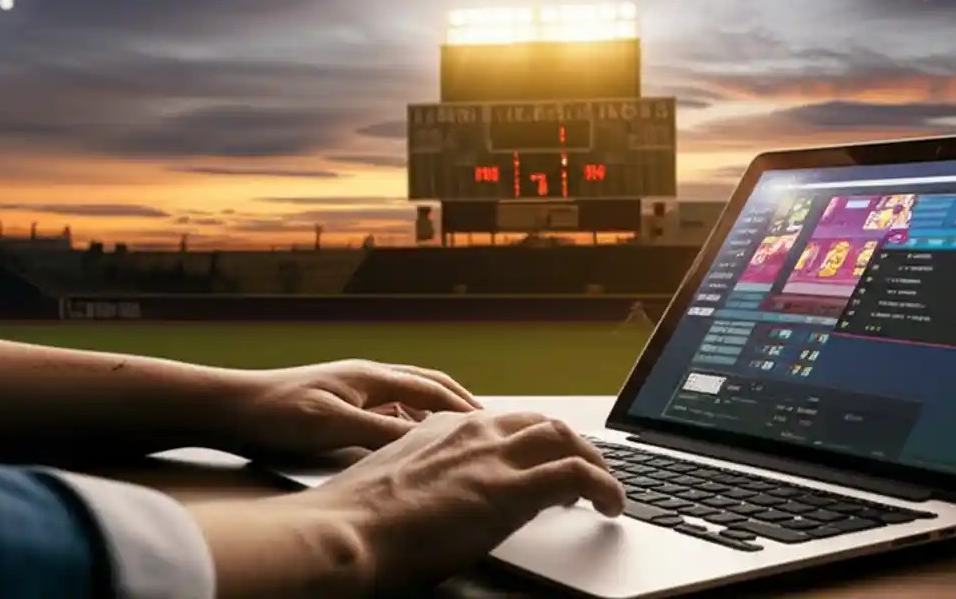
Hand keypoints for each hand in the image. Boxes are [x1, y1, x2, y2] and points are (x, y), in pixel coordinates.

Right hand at [193, 410, 624, 597]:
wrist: (344, 531)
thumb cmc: (355, 522)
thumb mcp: (394, 485)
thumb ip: (426, 480)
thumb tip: (442, 500)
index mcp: (440, 429)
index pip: (503, 423)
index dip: (530, 442)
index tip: (540, 460)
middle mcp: (471, 432)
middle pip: (541, 423)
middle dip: (570, 445)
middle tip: (584, 470)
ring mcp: (493, 457)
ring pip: (565, 438)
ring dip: (592, 462)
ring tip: (605, 489)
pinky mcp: (510, 489)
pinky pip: (576, 474)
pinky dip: (603, 486)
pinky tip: (611, 504)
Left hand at [221, 360, 482, 457]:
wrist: (233, 406)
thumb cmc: (278, 413)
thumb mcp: (333, 424)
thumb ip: (380, 431)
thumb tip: (425, 440)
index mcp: (373, 377)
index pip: (432, 390)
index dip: (463, 406)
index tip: (492, 422)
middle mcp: (369, 377)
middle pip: (427, 384)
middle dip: (459, 401)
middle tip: (487, 421)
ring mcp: (355, 388)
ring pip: (409, 396)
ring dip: (437, 410)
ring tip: (458, 431)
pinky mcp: (341, 402)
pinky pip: (390, 408)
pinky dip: (412, 420)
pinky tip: (411, 437)